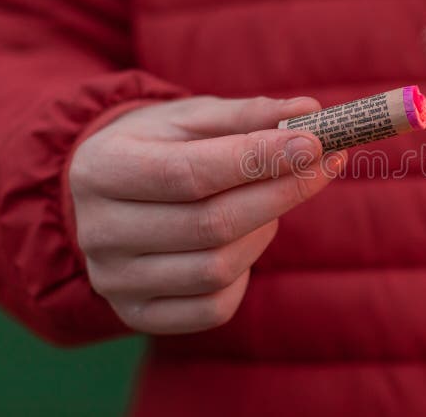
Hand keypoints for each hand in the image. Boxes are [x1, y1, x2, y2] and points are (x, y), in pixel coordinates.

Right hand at [70, 95, 344, 333]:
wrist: (112, 195)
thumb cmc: (160, 146)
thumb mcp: (193, 118)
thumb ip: (248, 115)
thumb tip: (308, 111)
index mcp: (102, 169)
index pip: (189, 173)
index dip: (258, 160)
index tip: (314, 143)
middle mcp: (98, 232)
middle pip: (210, 225)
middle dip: (281, 193)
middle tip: (326, 165)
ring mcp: (115, 282)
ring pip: (217, 269)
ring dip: (263, 232)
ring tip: (270, 202)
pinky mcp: (140, 314)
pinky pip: (214, 307)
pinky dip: (245, 274)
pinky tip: (245, 241)